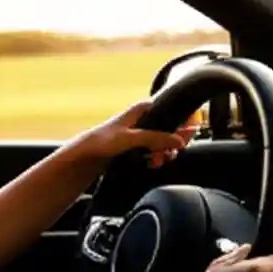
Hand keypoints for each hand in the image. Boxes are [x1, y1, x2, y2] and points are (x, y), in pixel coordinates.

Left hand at [74, 100, 197, 168]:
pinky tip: (152, 163)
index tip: (185, 138)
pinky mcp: (142, 143)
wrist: (87, 154)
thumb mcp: (131, 138)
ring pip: (167, 141)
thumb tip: (179, 141)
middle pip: (174, 128)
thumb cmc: (104, 141)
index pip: (176, 109)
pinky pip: (159, 149)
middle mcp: (148, 117)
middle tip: (167, 154)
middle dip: (173, 143)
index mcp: (146, 108)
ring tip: (156, 161)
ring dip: (165, 153)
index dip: (184, 123)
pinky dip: (158, 157)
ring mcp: (146, 130)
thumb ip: (155, 138)